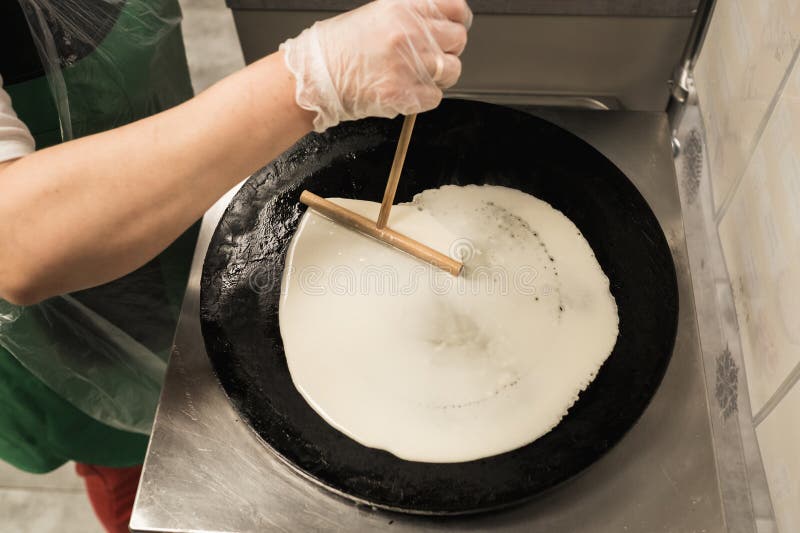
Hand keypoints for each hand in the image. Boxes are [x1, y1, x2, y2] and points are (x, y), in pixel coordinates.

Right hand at [280, 0, 471, 131]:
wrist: (313, 78)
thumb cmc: (337, 49)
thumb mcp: (376, 15)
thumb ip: (411, 17)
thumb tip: (439, 24)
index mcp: (404, 9)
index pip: (456, 8)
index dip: (459, 20)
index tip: (455, 27)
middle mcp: (410, 33)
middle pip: (458, 40)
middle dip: (447, 50)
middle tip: (427, 57)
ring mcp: (409, 65)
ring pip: (452, 70)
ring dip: (438, 76)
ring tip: (414, 76)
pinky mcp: (405, 94)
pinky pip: (435, 97)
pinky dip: (423, 97)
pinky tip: (404, 90)